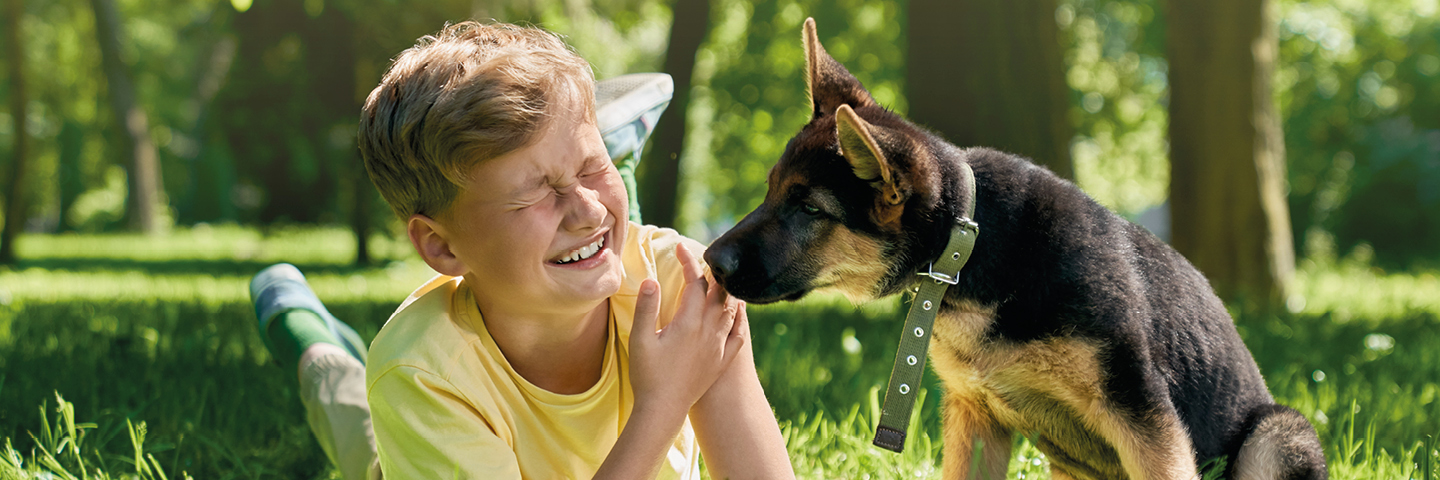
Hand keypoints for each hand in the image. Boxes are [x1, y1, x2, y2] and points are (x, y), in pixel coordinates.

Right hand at [628, 242, 746, 420]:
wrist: (663, 409)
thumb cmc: (647, 375)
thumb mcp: (639, 339)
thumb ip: (646, 307)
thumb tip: (651, 280)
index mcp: (689, 323)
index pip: (695, 283)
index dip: (688, 262)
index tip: (680, 248)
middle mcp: (709, 332)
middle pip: (719, 294)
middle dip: (713, 274)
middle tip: (705, 261)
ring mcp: (718, 347)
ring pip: (732, 312)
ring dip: (728, 293)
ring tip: (722, 280)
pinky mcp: (721, 362)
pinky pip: (738, 335)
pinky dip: (740, 319)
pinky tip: (739, 312)